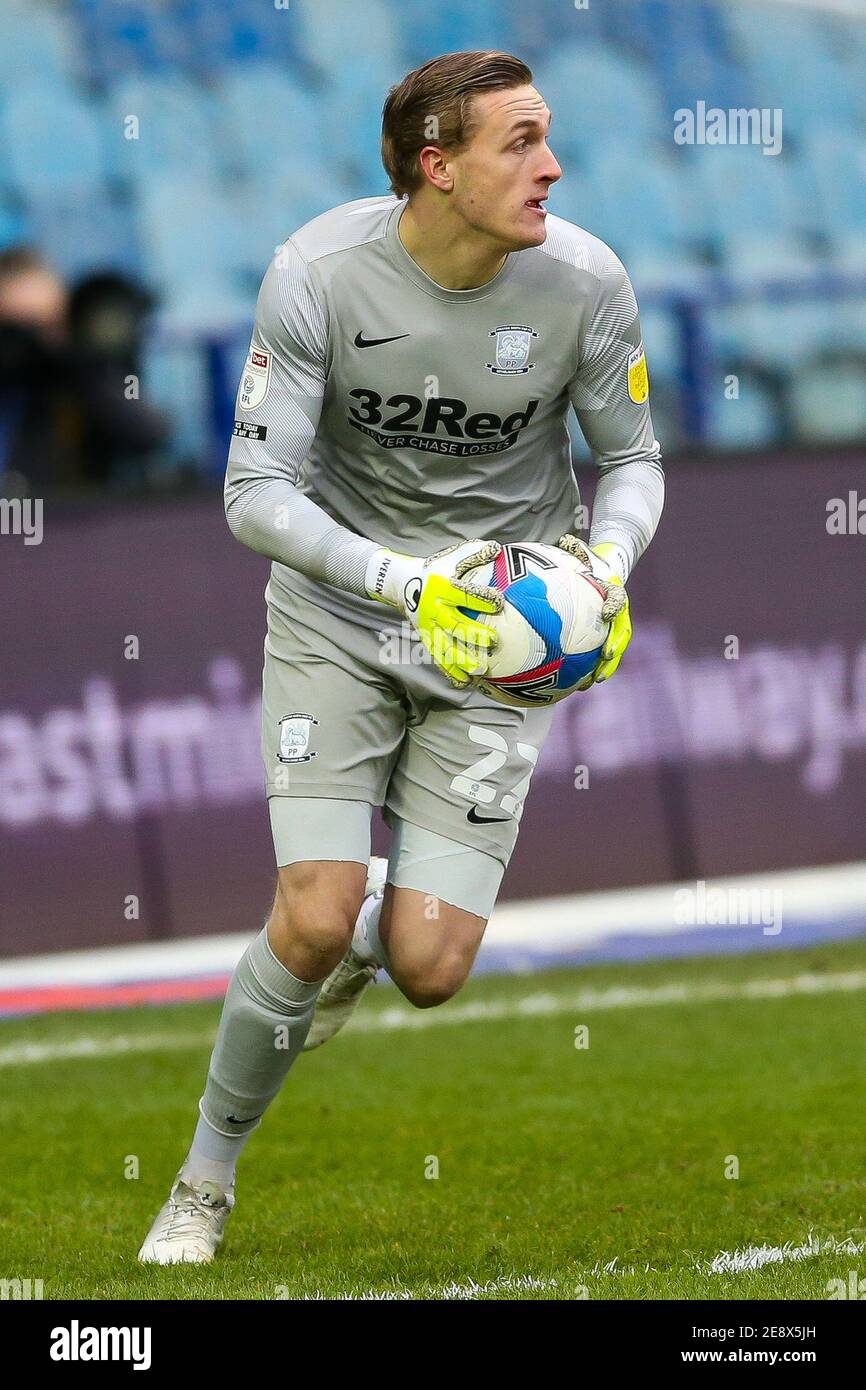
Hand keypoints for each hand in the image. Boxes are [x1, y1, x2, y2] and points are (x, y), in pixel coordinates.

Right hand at [366, 539, 503, 686]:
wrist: (401, 583)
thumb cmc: (434, 569)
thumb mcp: (450, 557)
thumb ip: (473, 553)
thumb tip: (497, 549)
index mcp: (442, 587)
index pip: (463, 593)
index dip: (481, 598)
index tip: (499, 603)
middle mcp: (434, 609)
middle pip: (455, 624)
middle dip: (474, 634)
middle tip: (494, 641)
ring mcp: (428, 627)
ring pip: (445, 647)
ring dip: (462, 660)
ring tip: (480, 670)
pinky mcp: (426, 639)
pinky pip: (438, 658)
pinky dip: (450, 672)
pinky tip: (465, 683)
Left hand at [556, 535, 631, 687]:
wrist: (608, 570)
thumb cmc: (592, 562)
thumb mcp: (585, 553)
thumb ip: (577, 549)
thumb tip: (565, 539)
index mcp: (615, 594)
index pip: (619, 600)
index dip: (616, 607)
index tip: (609, 614)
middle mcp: (618, 613)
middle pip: (622, 633)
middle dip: (615, 648)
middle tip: (606, 657)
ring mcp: (614, 627)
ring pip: (614, 651)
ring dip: (606, 667)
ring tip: (591, 682)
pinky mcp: (605, 637)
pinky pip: (599, 657)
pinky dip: (591, 671)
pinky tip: (576, 686)